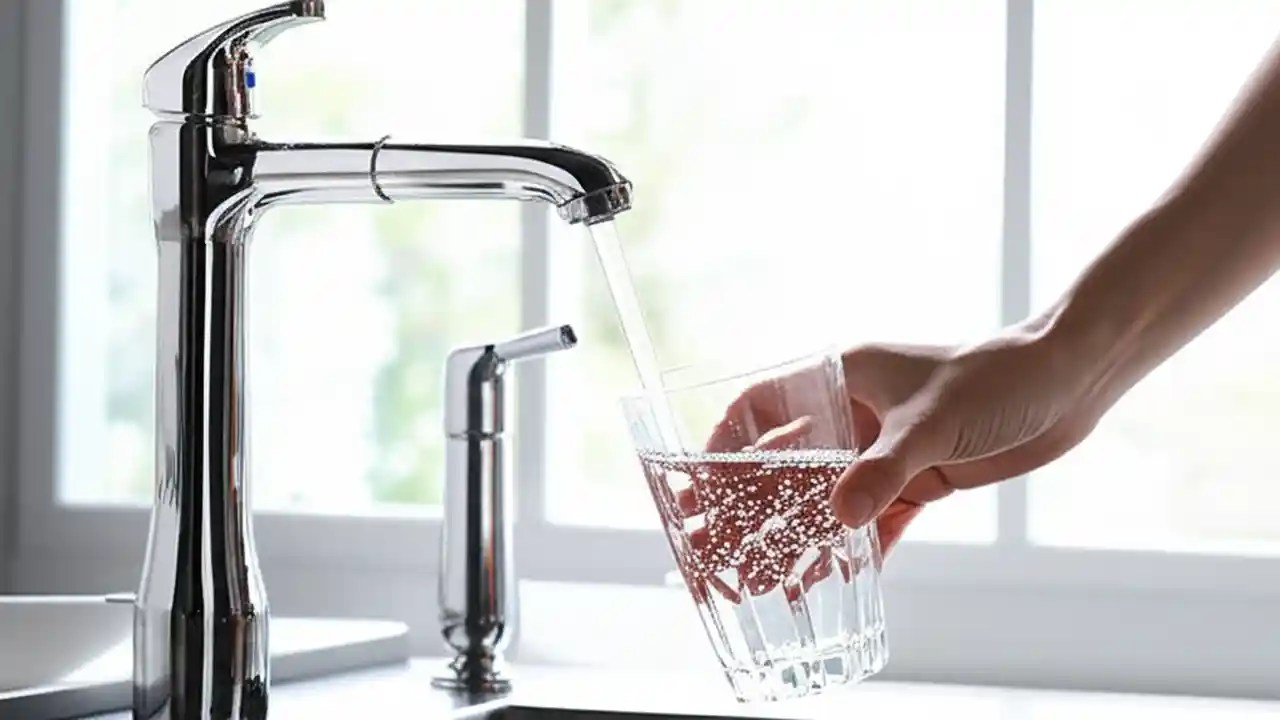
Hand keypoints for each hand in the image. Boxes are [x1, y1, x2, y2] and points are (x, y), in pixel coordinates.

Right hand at [697, 326, 1108, 556]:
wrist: (1067, 387)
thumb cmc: (997, 378)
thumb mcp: (930, 423)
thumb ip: (882, 471)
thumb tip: (838, 520)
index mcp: (842, 377)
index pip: (763, 405)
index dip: (725, 441)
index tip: (698, 480)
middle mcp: (853, 415)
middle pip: (784, 463)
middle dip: (747, 505)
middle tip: (709, 543)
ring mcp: (883, 451)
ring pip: (823, 499)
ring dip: (792, 536)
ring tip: (755, 577)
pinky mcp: (917, 482)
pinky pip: (872, 522)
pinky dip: (852, 551)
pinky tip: (826, 582)